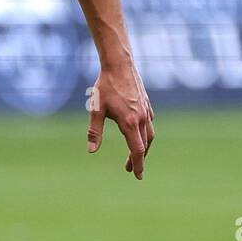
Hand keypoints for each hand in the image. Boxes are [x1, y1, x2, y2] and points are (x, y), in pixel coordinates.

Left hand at [87, 63, 154, 178]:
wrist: (119, 65)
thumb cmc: (105, 87)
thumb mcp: (96, 110)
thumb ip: (95, 132)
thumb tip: (91, 151)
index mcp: (130, 122)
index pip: (136, 150)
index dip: (137, 164)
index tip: (138, 176)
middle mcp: (141, 118)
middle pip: (144, 145)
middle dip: (139, 159)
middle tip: (132, 170)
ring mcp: (146, 111)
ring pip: (149, 135)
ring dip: (143, 148)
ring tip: (136, 156)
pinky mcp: (147, 104)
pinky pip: (150, 124)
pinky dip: (146, 134)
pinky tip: (140, 134)